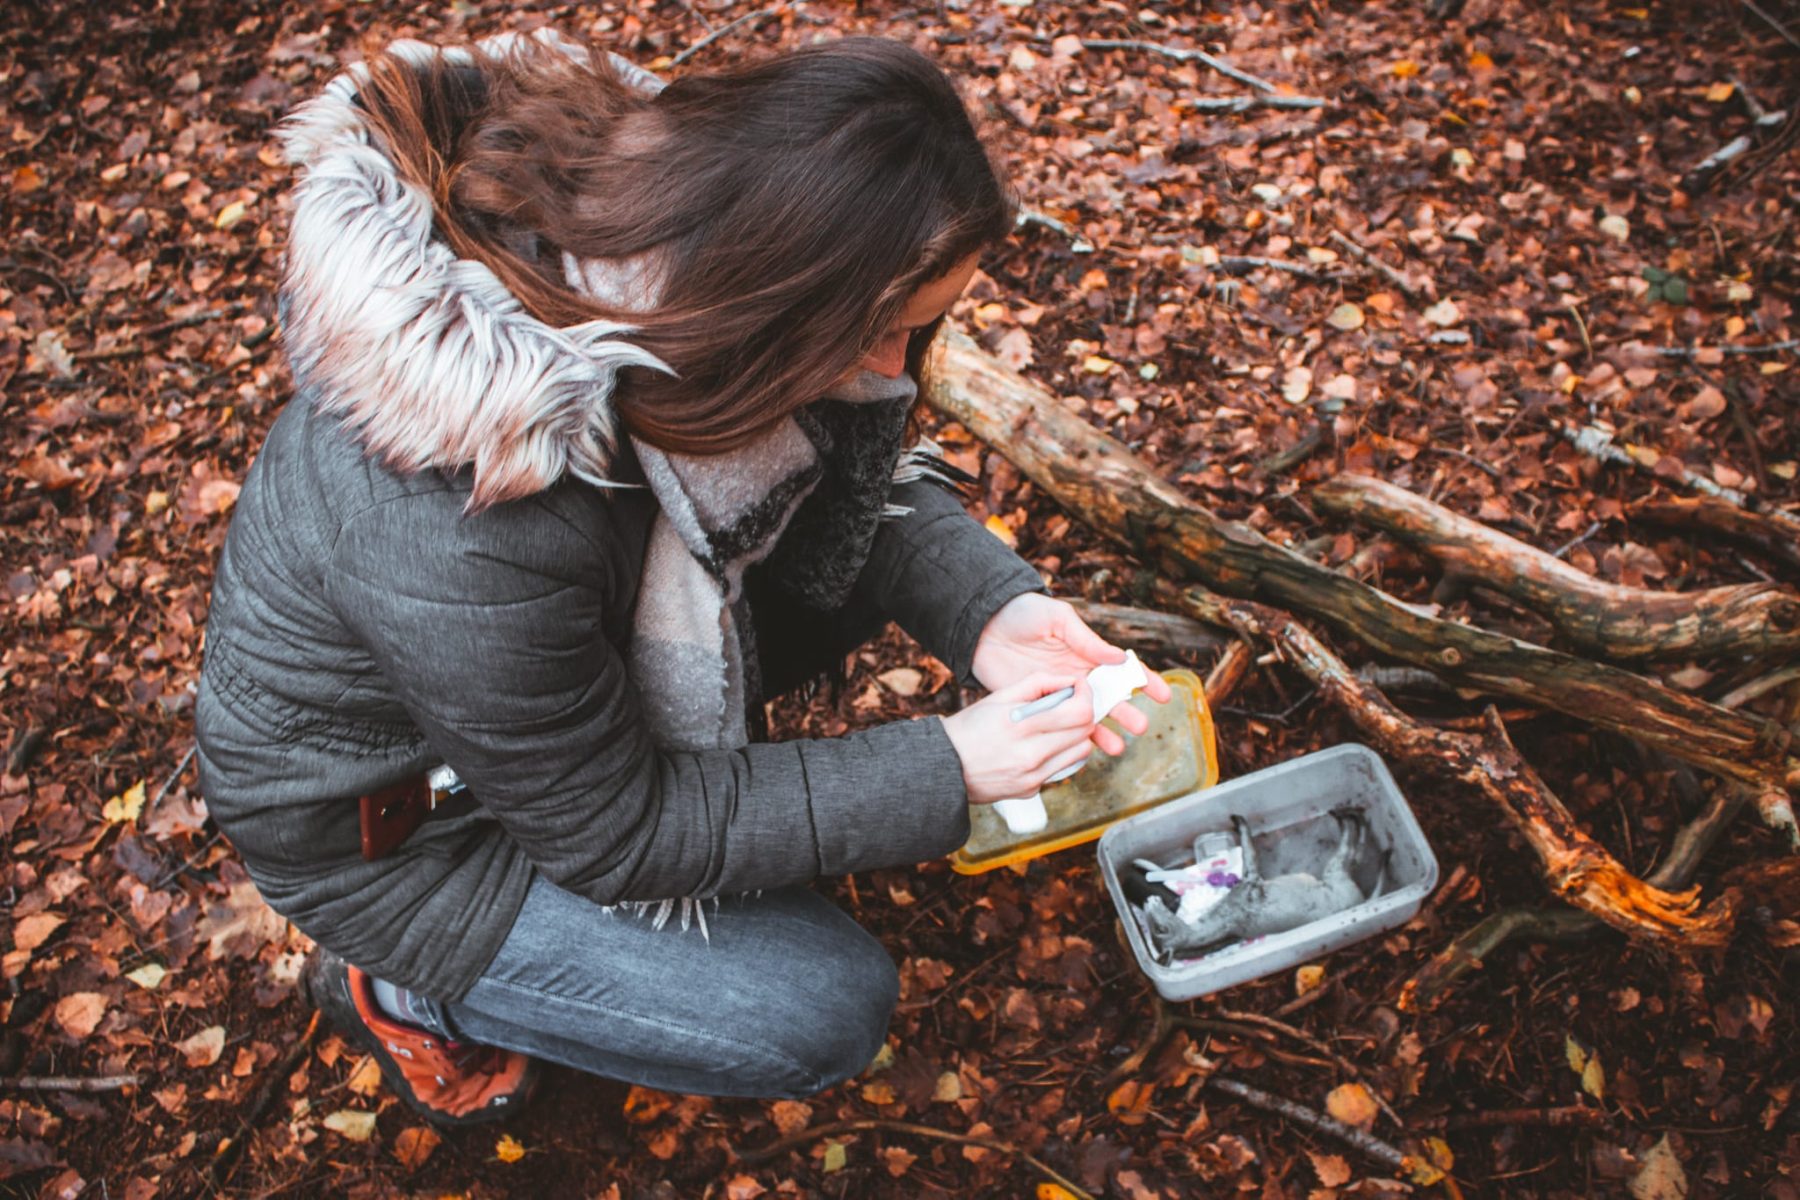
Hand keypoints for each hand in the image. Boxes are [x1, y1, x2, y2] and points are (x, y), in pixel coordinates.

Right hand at [940, 673, 1100, 805]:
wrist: (943, 767)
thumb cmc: (969, 729)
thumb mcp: (998, 697)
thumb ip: (1036, 683)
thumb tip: (1067, 680)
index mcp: (1022, 726)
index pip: (1078, 713)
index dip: (1086, 697)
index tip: (1080, 690)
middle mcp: (1031, 755)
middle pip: (1084, 734)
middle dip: (1084, 715)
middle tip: (1071, 707)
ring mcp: (1033, 777)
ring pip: (1079, 754)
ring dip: (1076, 737)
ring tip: (1058, 728)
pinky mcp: (1031, 790)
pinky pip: (1060, 770)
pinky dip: (1058, 755)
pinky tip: (1040, 748)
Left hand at [970, 593, 1172, 754]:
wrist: (983, 625)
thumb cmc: (1023, 613)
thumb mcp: (1058, 619)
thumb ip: (1087, 640)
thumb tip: (1119, 657)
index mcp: (1088, 654)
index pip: (1122, 671)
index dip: (1144, 682)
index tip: (1163, 695)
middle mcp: (1078, 677)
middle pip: (1110, 700)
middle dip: (1128, 713)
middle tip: (1141, 727)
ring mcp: (1058, 694)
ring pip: (1087, 719)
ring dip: (1103, 733)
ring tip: (1117, 748)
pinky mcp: (1037, 706)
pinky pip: (1058, 726)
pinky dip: (1071, 739)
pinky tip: (1082, 749)